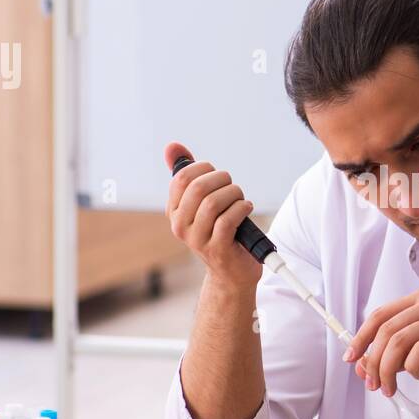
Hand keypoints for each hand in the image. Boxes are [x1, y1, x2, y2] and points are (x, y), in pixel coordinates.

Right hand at [164, 141, 261, 290]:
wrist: (232, 272)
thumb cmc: (219, 231)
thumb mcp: (202, 203)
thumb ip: (188, 174)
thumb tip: (172, 146)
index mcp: (174, 211)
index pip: (181, 178)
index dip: (203, 169)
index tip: (216, 174)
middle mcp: (181, 226)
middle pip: (198, 188)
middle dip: (221, 179)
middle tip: (232, 185)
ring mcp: (198, 240)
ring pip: (214, 203)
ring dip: (234, 194)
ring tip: (241, 199)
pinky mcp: (217, 249)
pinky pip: (228, 220)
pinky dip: (242, 208)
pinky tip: (246, 209)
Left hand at [344, 287, 418, 395]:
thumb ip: (395, 353)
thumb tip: (362, 364)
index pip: (379, 315)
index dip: (361, 338)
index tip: (351, 359)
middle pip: (386, 329)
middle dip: (373, 360)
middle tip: (372, 383)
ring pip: (399, 340)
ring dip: (388, 369)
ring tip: (389, 388)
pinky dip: (412, 368)